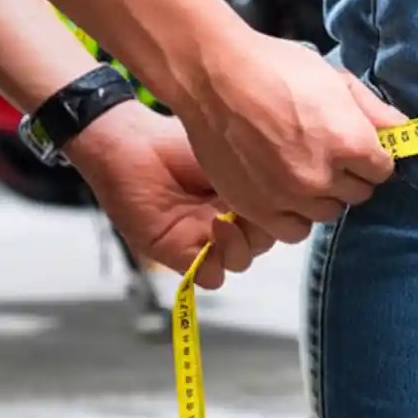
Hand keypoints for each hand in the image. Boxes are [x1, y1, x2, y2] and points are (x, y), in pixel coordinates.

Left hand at [63, 101, 274, 288]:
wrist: (131, 143)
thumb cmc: (174, 142)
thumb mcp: (229, 157)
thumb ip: (256, 180)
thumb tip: (286, 191)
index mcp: (241, 197)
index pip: (277, 217)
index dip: (281, 211)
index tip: (278, 193)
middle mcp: (226, 220)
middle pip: (263, 241)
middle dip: (264, 227)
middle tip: (253, 205)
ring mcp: (203, 239)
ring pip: (241, 260)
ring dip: (241, 244)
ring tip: (225, 219)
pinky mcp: (179, 253)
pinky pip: (210, 275)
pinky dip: (216, 260)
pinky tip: (211, 231)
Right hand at [171, 29, 407, 243]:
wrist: (213, 75)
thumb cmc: (275, 68)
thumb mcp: (334, 79)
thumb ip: (375, 111)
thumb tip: (405, 131)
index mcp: (350, 142)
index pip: (383, 170)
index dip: (372, 156)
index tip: (356, 145)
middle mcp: (323, 176)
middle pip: (358, 194)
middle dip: (349, 175)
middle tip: (325, 152)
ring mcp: (290, 196)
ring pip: (328, 213)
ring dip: (322, 196)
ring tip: (302, 168)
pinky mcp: (258, 209)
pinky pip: (294, 230)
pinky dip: (295, 216)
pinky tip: (287, 192)